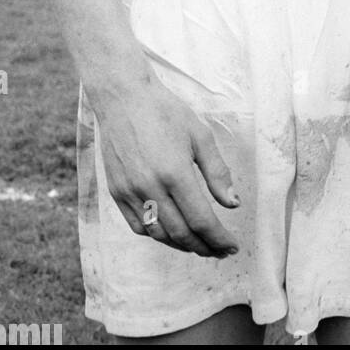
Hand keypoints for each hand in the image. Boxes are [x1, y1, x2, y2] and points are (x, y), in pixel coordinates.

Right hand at [93, 77, 239, 257]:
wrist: (123, 97)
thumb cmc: (166, 111)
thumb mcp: (200, 134)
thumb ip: (218, 172)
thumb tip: (233, 203)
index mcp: (175, 172)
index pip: (201, 220)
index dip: (219, 239)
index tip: (232, 246)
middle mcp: (150, 187)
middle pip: (181, 233)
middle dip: (204, 247)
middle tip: (220, 251)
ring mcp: (129, 192)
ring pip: (159, 234)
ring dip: (182, 245)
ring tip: (200, 245)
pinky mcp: (116, 192)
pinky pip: (138, 226)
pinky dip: (157, 236)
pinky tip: (171, 233)